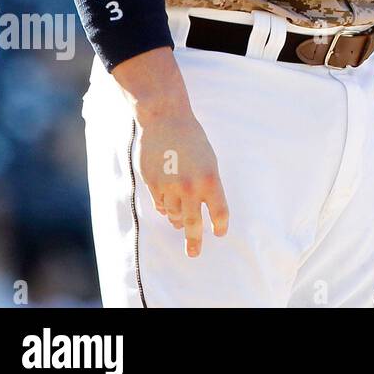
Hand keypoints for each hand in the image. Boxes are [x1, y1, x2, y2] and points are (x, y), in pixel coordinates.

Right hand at [134, 107, 229, 256]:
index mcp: (210, 178)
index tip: (220, 234)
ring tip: (179, 221)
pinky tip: (167, 204)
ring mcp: (170, 187)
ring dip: (177, 219)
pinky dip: (164, 208)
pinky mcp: (153, 185)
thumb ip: (206, 187)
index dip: (220, 225)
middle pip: (194, 223)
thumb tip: (195, 213)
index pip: (219, 211)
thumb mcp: (208, 161)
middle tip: (194, 253)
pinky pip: (160, 205)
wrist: (165, 120)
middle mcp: (190, 186)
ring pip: (174, 215)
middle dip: (195, 241)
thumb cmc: (192, 140)